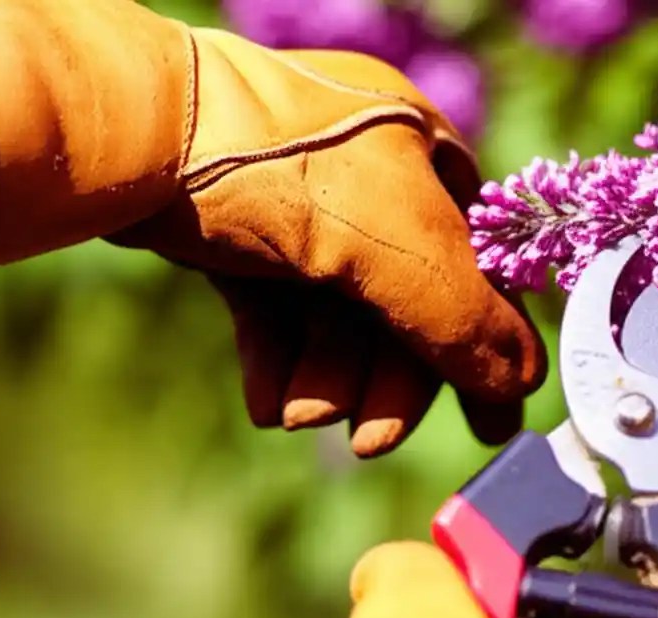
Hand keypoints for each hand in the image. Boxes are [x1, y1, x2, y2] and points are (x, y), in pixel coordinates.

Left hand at [107, 35, 545, 455]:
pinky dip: (282, 361)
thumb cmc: (281, 170)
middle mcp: (375, 178)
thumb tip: (523, 385)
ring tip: (296, 417)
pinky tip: (269, 407)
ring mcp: (306, 206)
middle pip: (410, 304)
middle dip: (387, 379)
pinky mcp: (243, 233)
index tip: (488, 423)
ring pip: (341, 316)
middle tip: (371, 442)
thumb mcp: (402, 247)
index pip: (483, 269)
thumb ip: (469, 320)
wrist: (133, 134)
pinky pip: (282, 312)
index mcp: (430, 156)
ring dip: (327, 379)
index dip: (486, 348)